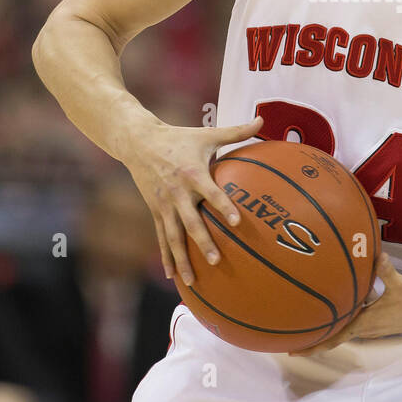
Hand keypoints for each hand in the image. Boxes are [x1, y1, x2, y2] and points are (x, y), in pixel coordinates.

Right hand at [119, 114, 263, 286]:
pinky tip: (173, 277)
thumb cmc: (180, 138)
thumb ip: (236, 131)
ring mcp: (164, 205)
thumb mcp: (207, 134)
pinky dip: (167, 257)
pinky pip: (161, 237)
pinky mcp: (155, 211)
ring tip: (193, 281)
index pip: (211, 193)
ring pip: (173, 236)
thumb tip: (262, 119)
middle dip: (202, 241)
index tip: (237, 222)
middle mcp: (177, 193)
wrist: (139, 142)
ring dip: (182, 259)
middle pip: (191, 221)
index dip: (223, 207)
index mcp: (193, 174)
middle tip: (216, 260)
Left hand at [289, 253, 401, 354]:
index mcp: (366, 323)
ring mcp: (373, 323)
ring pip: (345, 327)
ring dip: (328, 326)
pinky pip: (356, 317)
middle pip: (334, 335)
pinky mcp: (380, 317)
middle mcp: (366, 326)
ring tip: (310, 319)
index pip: (335, 337)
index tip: (293, 350)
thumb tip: (376, 253)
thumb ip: (386, 270)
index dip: (314, 345)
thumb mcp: (401, 285)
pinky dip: (345, 313)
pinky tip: (341, 299)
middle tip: (291, 336)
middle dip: (314, 337)